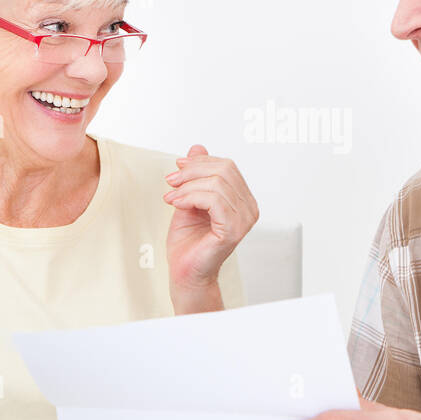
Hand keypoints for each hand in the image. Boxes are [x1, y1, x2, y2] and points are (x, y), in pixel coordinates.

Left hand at [163, 144, 258, 295]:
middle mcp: (249, 209)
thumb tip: (197, 147)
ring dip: (187, 187)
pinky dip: (190, 197)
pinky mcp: (233, 230)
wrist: (185, 272)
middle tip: (171, 182)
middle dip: (192, 171)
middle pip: (224, 170)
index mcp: (243, 200)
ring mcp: (244, 220)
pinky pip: (213, 199)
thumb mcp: (189, 198)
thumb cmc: (188, 242)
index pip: (227, 166)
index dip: (200, 162)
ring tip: (171, 198)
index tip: (177, 169)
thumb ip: (196, 175)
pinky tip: (177, 205)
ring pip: (217, 183)